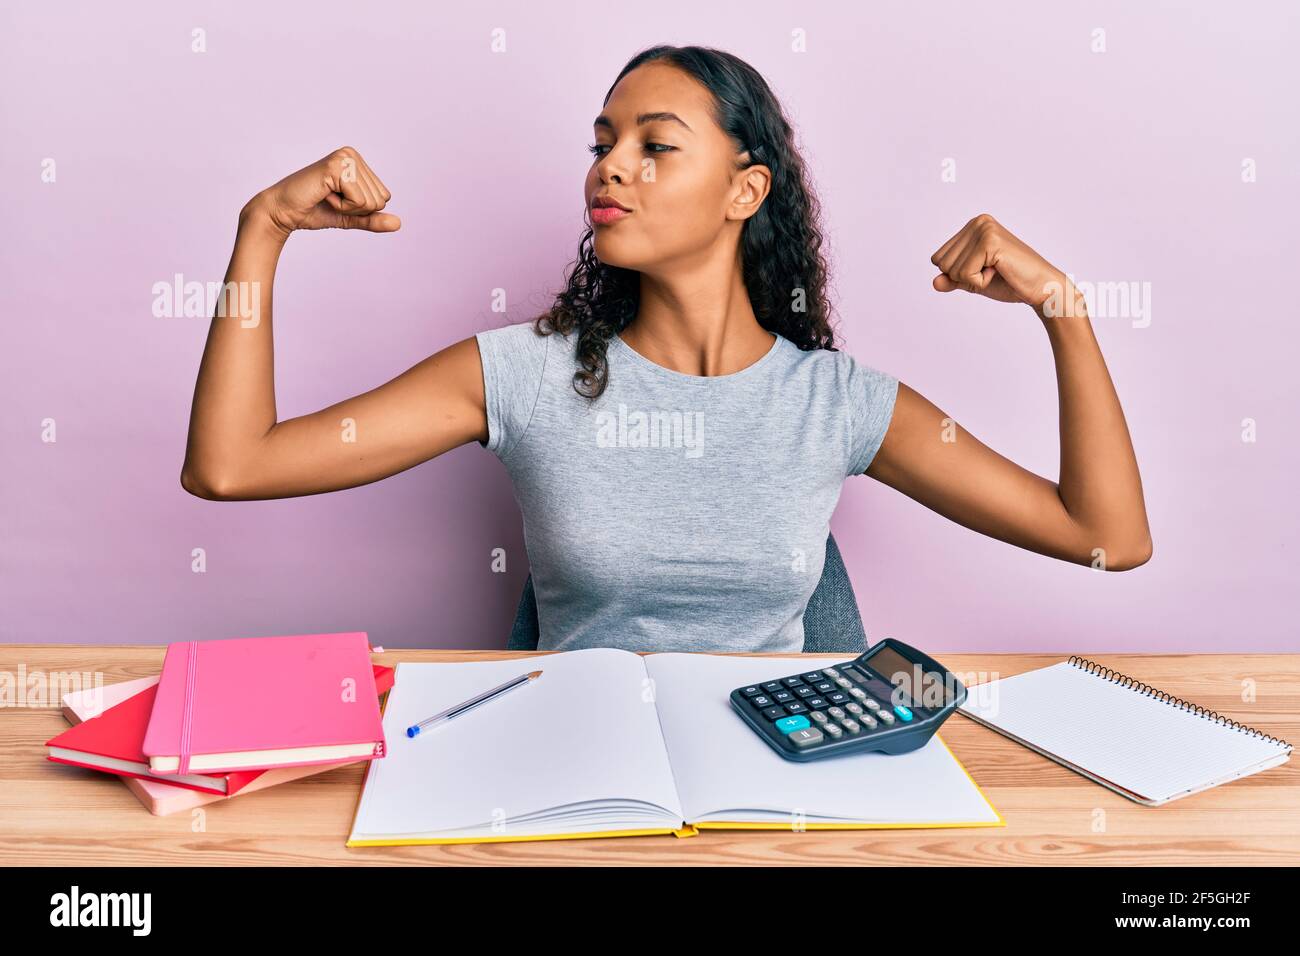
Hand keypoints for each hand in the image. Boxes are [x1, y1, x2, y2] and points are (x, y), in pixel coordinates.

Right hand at [244, 147, 400, 237]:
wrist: (283, 212)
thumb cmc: (313, 210)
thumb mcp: (350, 216)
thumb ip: (372, 219)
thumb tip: (399, 224)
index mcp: (358, 162)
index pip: (384, 197)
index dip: (361, 208)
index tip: (337, 200)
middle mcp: (352, 155)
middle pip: (380, 200)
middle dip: (355, 209)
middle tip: (330, 199)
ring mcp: (345, 158)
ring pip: (371, 201)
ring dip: (347, 207)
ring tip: (325, 195)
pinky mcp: (336, 166)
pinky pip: (359, 201)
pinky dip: (341, 206)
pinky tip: (323, 194)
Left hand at [930, 214, 1080, 316]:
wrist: (1040, 288)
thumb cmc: (1009, 282)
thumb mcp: (973, 281)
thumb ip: (952, 280)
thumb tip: (934, 282)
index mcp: (972, 226)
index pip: (938, 258)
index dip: (958, 274)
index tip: (984, 269)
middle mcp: (977, 222)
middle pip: (941, 263)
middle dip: (964, 277)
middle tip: (992, 271)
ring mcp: (984, 229)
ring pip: (951, 269)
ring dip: (973, 279)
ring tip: (997, 271)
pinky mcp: (990, 242)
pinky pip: (965, 274)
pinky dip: (980, 282)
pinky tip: (1000, 272)